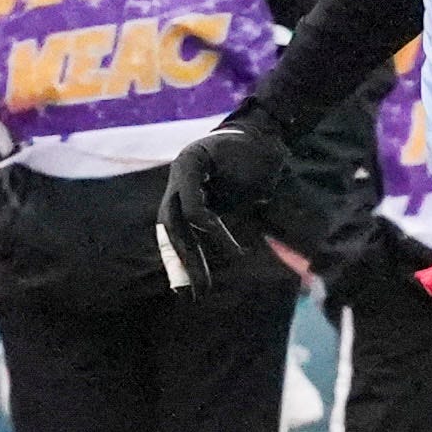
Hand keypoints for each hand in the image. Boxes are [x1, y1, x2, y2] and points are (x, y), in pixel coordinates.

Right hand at [156, 117, 289, 290]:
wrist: (259, 139)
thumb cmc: (258, 150)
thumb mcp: (255, 167)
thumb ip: (241, 193)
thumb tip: (232, 227)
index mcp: (189, 164)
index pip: (190, 206)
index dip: (210, 230)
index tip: (236, 253)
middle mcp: (178, 179)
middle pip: (173, 226)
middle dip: (184, 259)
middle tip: (195, 289)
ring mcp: (181, 192)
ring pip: (176, 234)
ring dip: (184, 263)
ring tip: (194, 293)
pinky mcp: (191, 205)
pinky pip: (186, 234)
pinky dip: (191, 255)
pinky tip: (197, 276)